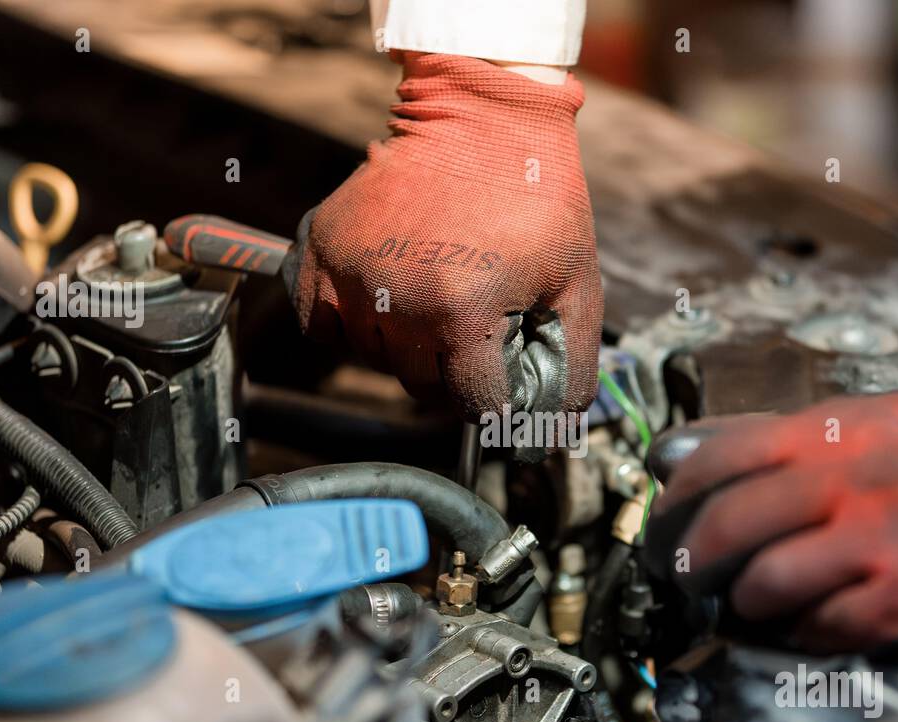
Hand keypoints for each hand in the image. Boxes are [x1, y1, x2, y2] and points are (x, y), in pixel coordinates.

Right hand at [283, 53, 602, 422]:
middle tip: (474, 320)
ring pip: (373, 361)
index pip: (473, 406)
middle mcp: (399, 299)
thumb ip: (572, 365)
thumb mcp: (577, 282)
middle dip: (453, 368)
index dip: (496, 398)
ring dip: (404, 345)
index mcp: (464, 311)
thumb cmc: (535, 197)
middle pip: (421, 388)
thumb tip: (556, 429)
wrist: (480, 117)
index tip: (501, 372)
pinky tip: (386, 294)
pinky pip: (323, 328)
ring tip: (434, 294)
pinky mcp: (320, 249)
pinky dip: (350, 324)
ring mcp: (351, 273)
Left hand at [645, 385, 897, 651]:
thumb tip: (688, 455)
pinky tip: (793, 627)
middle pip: (728, 525)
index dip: (674, 498)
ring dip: (737, 603)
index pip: (718, 458)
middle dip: (688, 560)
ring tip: (737, 606)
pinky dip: (792, 633)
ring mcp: (877, 541)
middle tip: (683, 577)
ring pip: (764, 582)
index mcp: (834, 432)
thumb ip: (791, 438)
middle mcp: (848, 482)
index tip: (664, 523)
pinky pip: (818, 626)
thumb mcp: (874, 420)